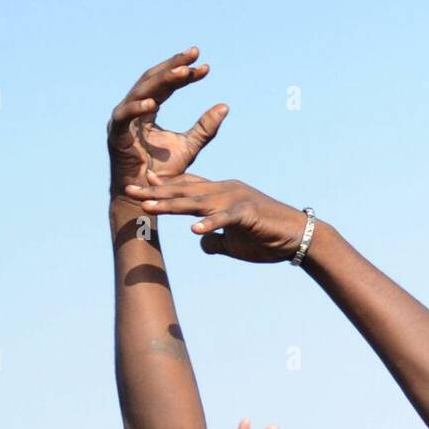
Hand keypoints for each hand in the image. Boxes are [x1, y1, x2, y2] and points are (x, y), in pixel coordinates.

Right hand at [107, 47, 226, 198]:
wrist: (146, 197)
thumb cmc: (163, 173)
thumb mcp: (189, 146)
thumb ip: (205, 128)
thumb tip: (225, 106)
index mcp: (147, 110)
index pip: (167, 85)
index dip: (185, 75)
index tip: (205, 68)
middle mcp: (133, 110)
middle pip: (153, 79)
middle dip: (173, 65)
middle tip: (194, 53)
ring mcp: (122, 120)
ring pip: (141, 91)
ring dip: (161, 80)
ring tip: (182, 72)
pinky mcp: (114, 135)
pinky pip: (124, 116)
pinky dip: (136, 108)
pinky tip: (153, 103)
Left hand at [124, 172, 307, 262]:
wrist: (298, 238)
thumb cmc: (266, 240)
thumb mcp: (233, 243)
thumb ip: (215, 240)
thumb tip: (201, 243)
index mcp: (221, 195)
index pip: (187, 187)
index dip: (164, 186)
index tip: (140, 184)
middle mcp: (225, 191)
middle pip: (185, 190)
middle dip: (156, 192)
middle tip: (130, 189)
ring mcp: (237, 199)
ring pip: (198, 201)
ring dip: (172, 204)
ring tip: (148, 206)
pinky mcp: (249, 213)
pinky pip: (225, 218)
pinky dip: (210, 224)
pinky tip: (193, 230)